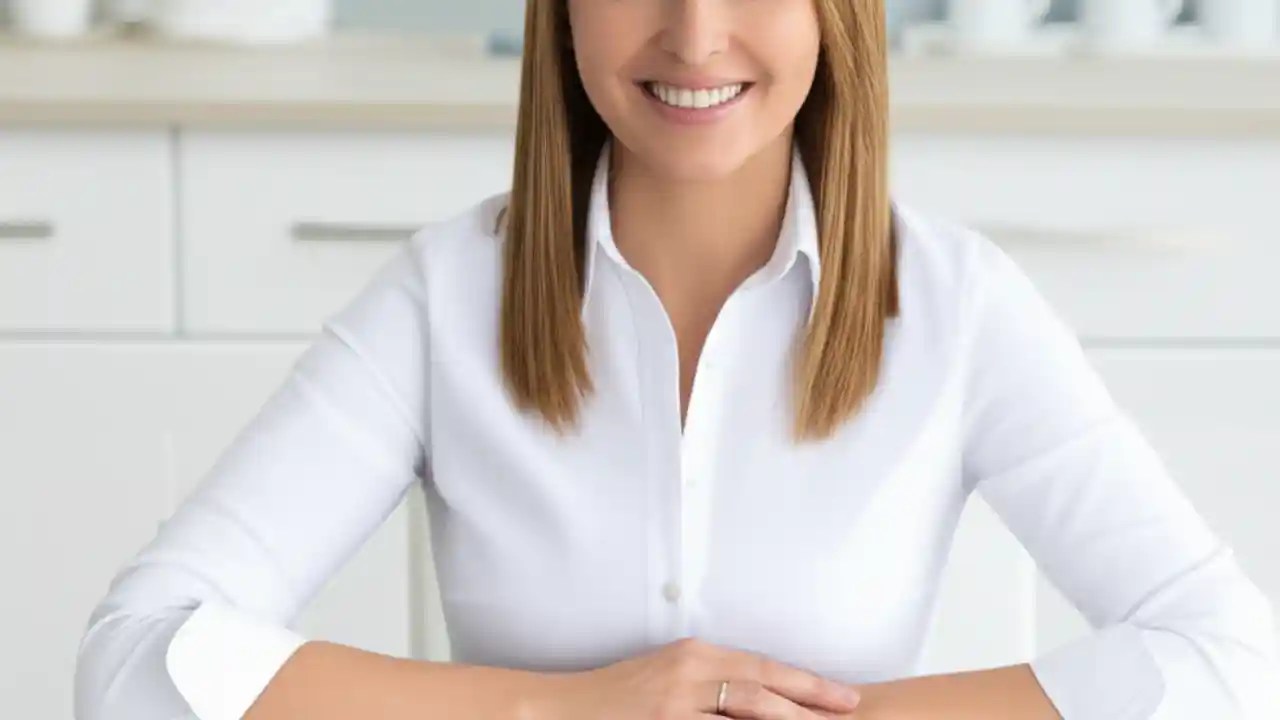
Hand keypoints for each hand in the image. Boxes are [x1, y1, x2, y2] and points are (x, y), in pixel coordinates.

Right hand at [528, 637, 862, 719]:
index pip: (764, 667)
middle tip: (850, 716)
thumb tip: (759, 694)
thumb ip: (709, 678)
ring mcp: (674, 704)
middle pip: (763, 688)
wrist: (562, 709)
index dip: (808, 683)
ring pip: (745, 713)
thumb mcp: (666, 673)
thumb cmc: (615, 695)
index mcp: (694, 654)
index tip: (845, 696)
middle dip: (811, 704)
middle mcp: (688, 672)